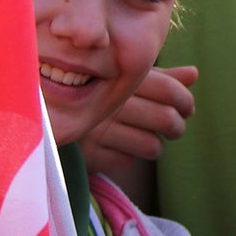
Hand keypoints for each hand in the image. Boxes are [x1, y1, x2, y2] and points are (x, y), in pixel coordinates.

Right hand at [82, 65, 197, 171]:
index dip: (185, 101)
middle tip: (174, 127)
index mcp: (119, 78)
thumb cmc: (92, 92)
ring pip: (153, 146)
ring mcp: (98, 129)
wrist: (42, 110)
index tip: (186, 108)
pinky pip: (126, 161)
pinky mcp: (88, 154)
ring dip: (154, 145)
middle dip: (177, 126)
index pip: (169, 90)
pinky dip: (126, 157)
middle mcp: (109, 102)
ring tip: (147, 138)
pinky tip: (116, 146)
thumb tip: (193, 74)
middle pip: (167, 120)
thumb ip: (160, 78)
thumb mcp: (122, 78)